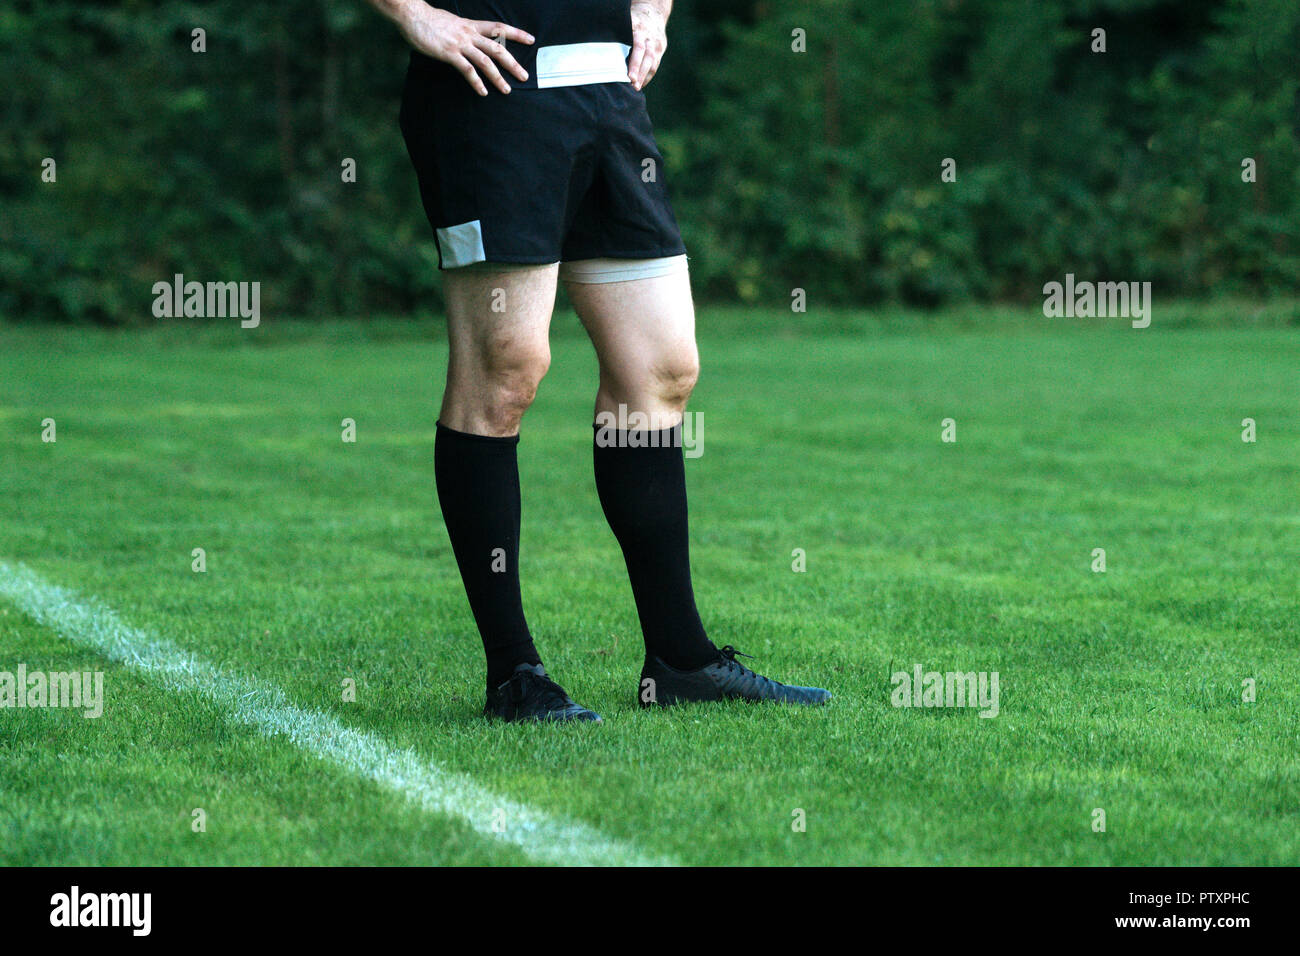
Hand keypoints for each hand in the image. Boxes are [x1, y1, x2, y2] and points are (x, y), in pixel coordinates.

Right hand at [396, 4, 533, 94]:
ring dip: (498, 77)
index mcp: (471, 25)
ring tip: (507, 90)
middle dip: (513, 63)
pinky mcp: (449, 53)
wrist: (412, 14)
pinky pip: (467, 70)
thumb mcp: (452, 22)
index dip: (516, 33)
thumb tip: (467, 40)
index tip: (530, 39)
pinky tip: (482, 92)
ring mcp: (460, 44)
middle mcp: (469, 34)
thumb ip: (462, 32)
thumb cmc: (429, 19)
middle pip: (498, 48)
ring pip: (486, 61)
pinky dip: (476, 82)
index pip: (499, 28)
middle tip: (524, 76)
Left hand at [627, 0, 666, 89]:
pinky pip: (655, 65)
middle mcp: (650, 38)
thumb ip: (619, 36)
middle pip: (647, 57)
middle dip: (640, 73)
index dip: (635, 63)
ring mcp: (657, 44)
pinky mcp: (660, 50)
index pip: (638, 48)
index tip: (629, 76)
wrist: (653, 12)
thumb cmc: (633, 20)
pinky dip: (647, 76)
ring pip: (652, 63)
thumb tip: (603, 53)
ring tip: (636, 89)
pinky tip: (640, 84)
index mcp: (640, 29)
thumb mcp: (625, 23)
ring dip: (644, 77)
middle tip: (633, 85)